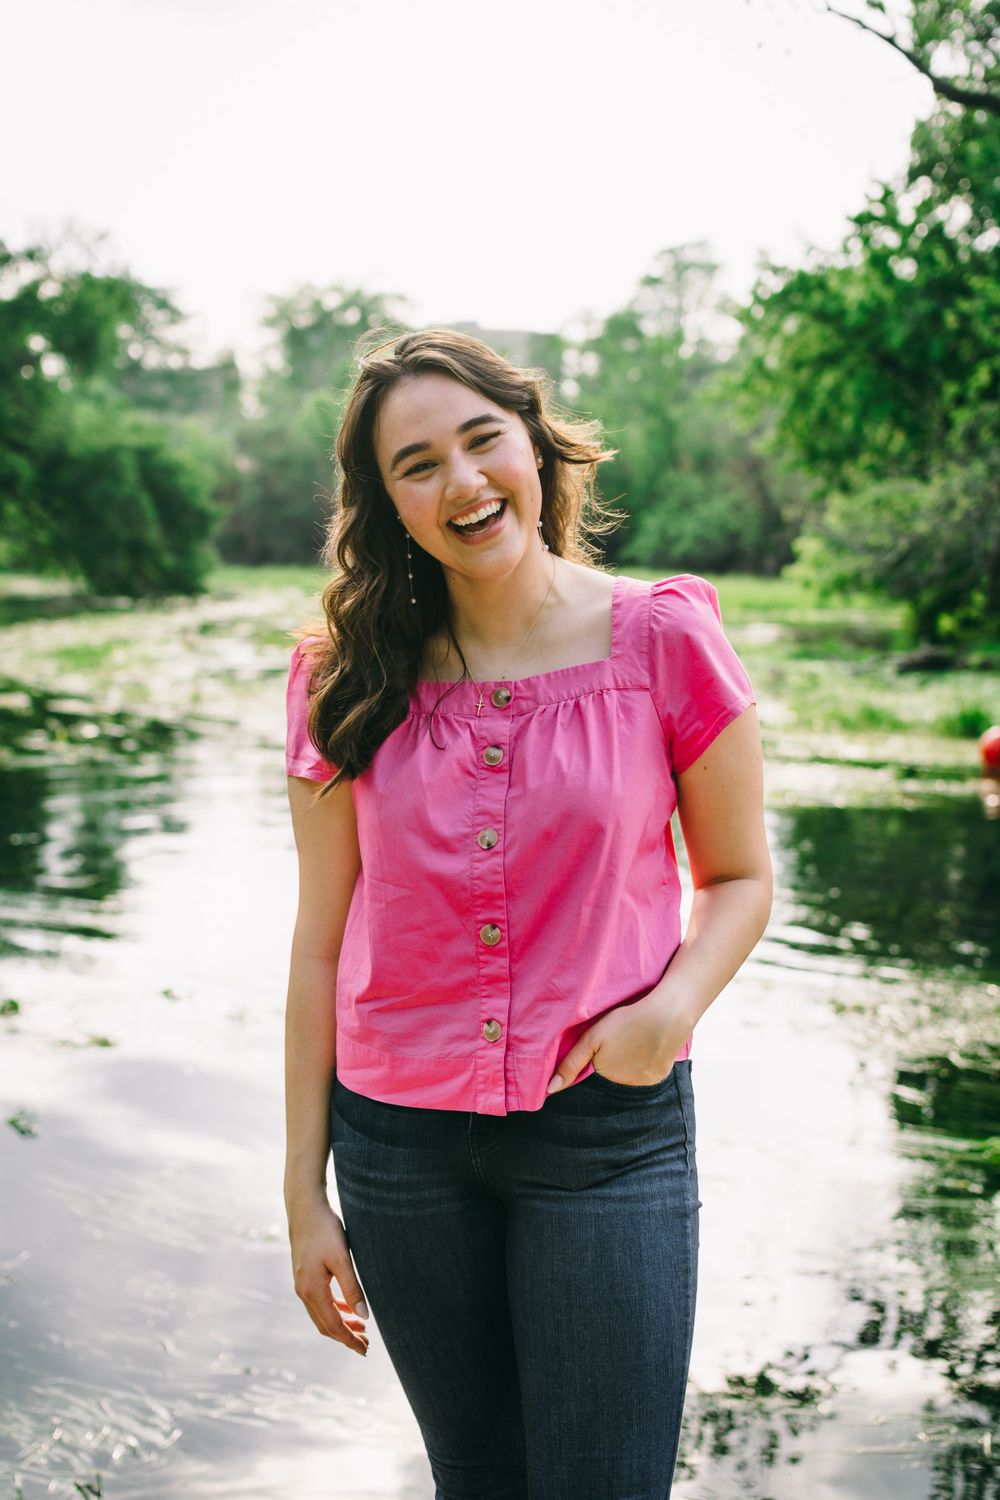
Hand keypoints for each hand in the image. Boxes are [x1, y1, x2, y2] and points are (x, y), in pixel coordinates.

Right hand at [287, 1195, 369, 1355]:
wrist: (305, 1207)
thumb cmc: (325, 1229)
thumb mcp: (342, 1259)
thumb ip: (352, 1288)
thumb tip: (364, 1317)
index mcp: (312, 1290)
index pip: (333, 1326)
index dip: (349, 1340)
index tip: (365, 1350)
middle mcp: (303, 1291)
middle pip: (325, 1325)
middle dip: (345, 1337)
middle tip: (366, 1345)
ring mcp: (302, 1284)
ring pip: (322, 1315)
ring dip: (340, 1324)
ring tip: (361, 1329)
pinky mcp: (305, 1275)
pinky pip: (319, 1302)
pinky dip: (334, 1310)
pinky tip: (347, 1309)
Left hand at [546, 993, 690, 1093]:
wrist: (666, 1017)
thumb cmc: (626, 1022)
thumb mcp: (592, 1038)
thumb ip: (571, 1064)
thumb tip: (549, 1091)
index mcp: (604, 1075)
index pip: (593, 1071)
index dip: (596, 1057)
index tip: (605, 1045)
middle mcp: (623, 1086)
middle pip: (611, 1074)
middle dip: (612, 1061)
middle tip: (621, 1038)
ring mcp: (642, 1083)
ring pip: (628, 1075)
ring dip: (629, 1063)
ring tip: (634, 1040)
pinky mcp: (659, 1077)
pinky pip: (646, 1073)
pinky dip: (645, 1062)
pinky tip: (647, 1046)